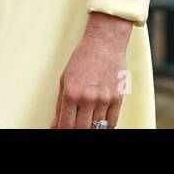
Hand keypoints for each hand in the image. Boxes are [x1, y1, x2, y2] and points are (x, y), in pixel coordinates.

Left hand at [51, 12, 133, 128]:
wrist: (105, 43)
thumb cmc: (83, 58)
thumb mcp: (65, 79)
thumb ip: (60, 104)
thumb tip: (56, 124)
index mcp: (71, 93)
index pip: (65, 124)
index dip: (62, 131)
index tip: (61, 130)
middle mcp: (88, 98)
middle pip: (81, 129)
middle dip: (75, 130)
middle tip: (74, 126)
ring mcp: (104, 99)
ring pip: (96, 127)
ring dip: (90, 127)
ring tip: (86, 121)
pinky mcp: (117, 98)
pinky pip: (112, 122)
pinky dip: (105, 127)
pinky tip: (100, 123)